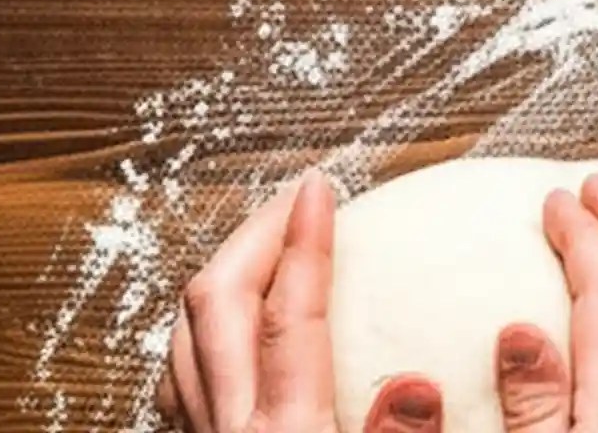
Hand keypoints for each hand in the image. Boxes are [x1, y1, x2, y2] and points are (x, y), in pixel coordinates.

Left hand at [155, 171, 443, 432]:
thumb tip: (419, 386)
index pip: (288, 314)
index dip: (305, 242)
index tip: (320, 189)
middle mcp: (227, 431)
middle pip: (218, 303)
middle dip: (255, 236)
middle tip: (295, 200)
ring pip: (183, 330)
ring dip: (225, 273)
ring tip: (266, 242)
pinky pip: (178, 370)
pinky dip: (202, 327)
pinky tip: (232, 322)